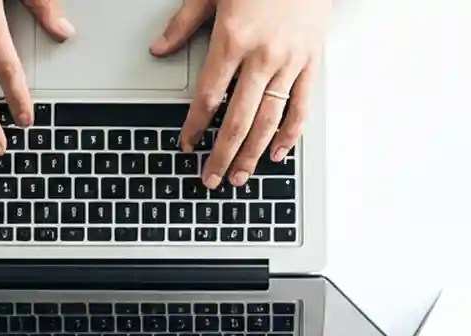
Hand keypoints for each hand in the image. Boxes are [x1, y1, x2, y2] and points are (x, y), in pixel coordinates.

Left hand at [151, 0, 329, 188]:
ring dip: (251, 153)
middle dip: (221, 154)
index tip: (186, 143)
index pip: (209, 96)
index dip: (195, 125)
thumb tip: (160, 48)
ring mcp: (290, 62)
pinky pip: (301, 106)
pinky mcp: (311, 61)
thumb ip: (183, 23)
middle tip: (210, 177)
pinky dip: (289, 134)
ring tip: (239, 176)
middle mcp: (263, 56)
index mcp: (234, 39)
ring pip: (269, 120)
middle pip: (238, 119)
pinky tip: (276, 153)